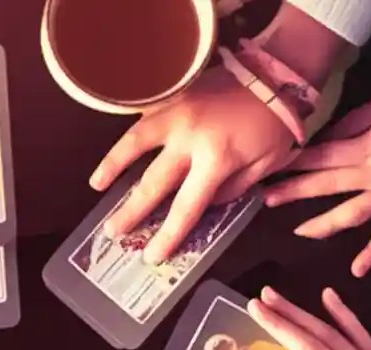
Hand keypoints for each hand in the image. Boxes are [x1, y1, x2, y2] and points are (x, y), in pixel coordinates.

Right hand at [89, 67, 295, 263]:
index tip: (151, 255)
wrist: (274, 73)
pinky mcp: (172, 97)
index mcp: (217, 160)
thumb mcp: (266, 165)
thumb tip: (204, 204)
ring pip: (135, 142)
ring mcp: (176, 114)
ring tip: (96, 185)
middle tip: (113, 232)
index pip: (186, 208)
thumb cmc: (275, 124)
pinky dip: (130, 136)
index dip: (167, 235)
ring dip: (112, 165)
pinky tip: (117, 151)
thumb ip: (233, 189)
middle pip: (153, 183)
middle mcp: (190, 139)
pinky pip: (144, 118)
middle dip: (131, 211)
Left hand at [265, 91, 370, 276]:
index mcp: (366, 148)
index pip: (320, 157)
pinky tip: (356, 271)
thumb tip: (326, 140)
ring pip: (349, 216)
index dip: (293, 162)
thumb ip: (352, 124)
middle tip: (264, 200)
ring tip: (298, 233)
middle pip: (324, 187)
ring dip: (321, 226)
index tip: (269, 166)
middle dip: (292, 193)